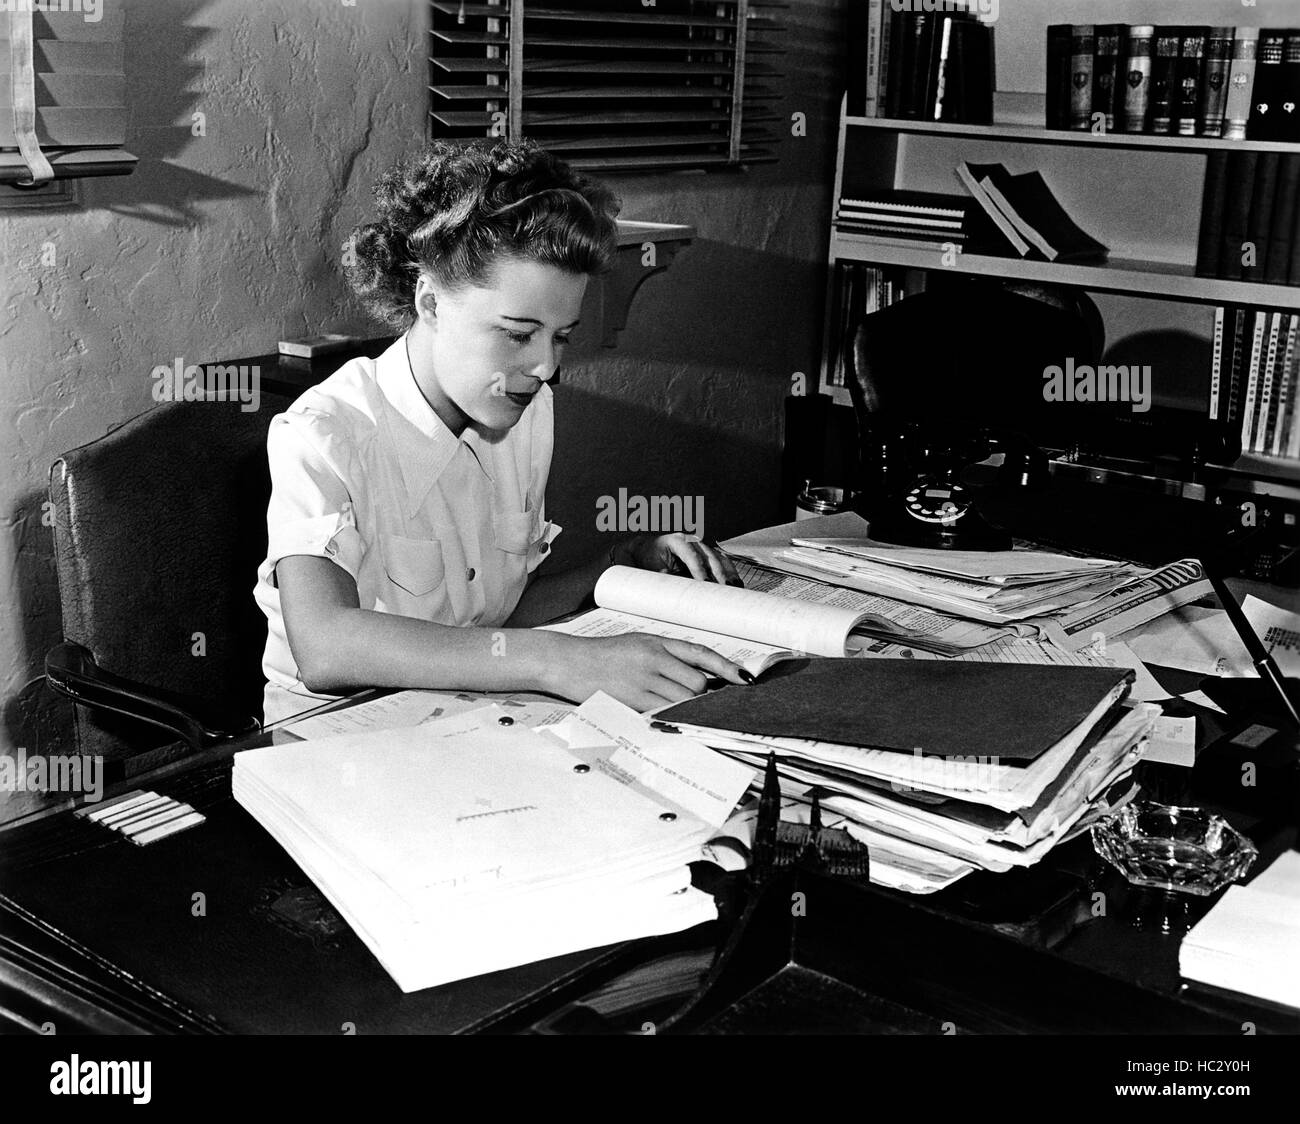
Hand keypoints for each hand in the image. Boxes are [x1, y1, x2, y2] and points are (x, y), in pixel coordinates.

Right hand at [547, 632, 751, 711]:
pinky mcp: (633, 698)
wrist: (568, 662)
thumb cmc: (602, 656)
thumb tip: (696, 678)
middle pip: (697, 682)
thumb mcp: (636, 645)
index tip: (745, 679)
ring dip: (684, 707)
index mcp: (656, 642)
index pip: (701, 653)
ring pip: (684, 699)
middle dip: (699, 695)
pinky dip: (669, 715)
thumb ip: (665, 658)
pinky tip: (661, 713)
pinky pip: (664, 711)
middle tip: (691, 700)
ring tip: (669, 705)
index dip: (727, 667)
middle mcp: (653, 657)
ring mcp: (644, 678)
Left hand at [621, 533, 741, 585]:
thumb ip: (662, 578)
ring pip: (718, 558)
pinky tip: (736, 583)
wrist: (645, 549)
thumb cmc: (647, 559)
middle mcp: (691, 541)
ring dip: (727, 572)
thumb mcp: (650, 567)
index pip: (691, 555)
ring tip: (735, 587)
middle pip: (708, 555)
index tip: (704, 583)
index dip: (699, 569)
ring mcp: (700, 547)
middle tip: (724, 588)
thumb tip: (673, 591)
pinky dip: (728, 572)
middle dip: (717, 572)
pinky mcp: (705, 554)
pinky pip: (720, 561)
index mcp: (676, 541)